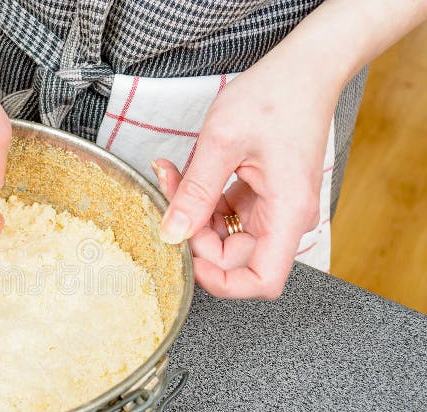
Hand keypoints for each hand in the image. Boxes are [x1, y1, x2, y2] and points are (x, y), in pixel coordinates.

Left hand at [153, 58, 337, 298]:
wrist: (302, 69)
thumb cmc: (275, 95)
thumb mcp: (223, 140)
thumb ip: (195, 191)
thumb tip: (171, 233)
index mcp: (287, 212)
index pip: (262, 281)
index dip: (223, 282)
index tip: (188, 258)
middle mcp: (285, 219)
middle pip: (234, 260)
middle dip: (193, 236)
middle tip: (168, 198)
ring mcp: (273, 210)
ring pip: (223, 238)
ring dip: (191, 216)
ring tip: (171, 178)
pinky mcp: (260, 199)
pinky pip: (224, 217)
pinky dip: (200, 202)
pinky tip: (183, 176)